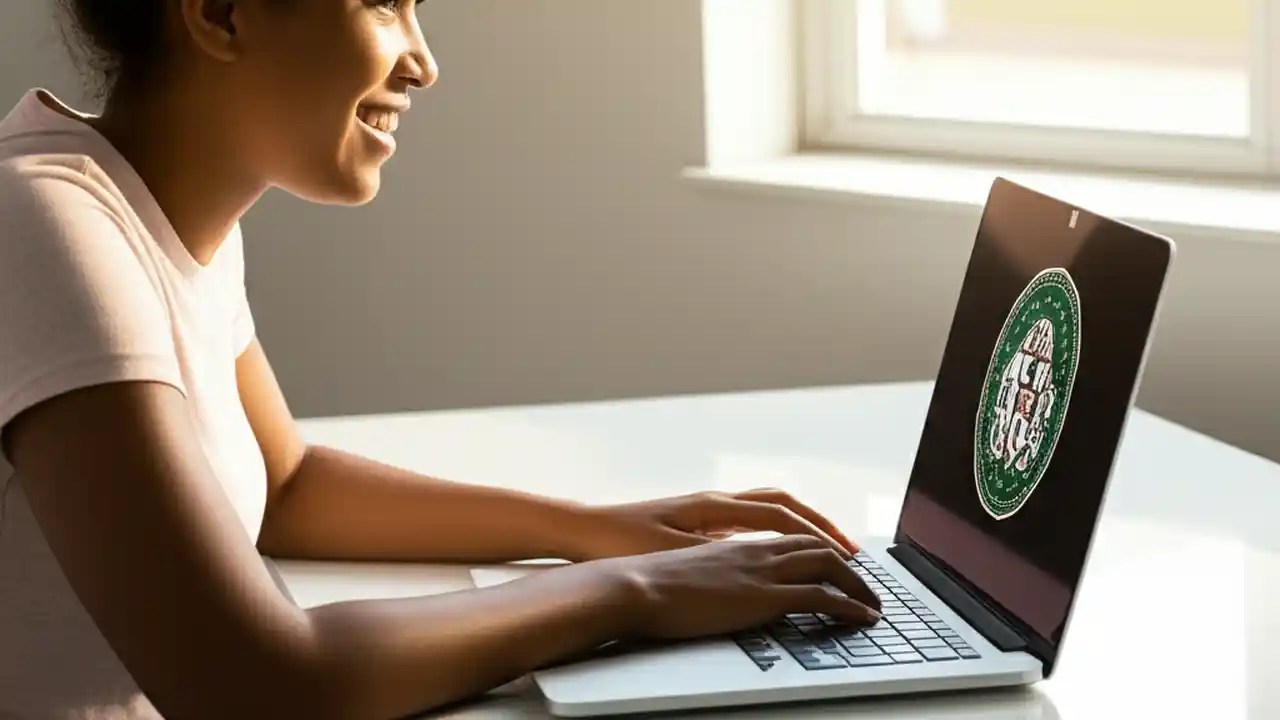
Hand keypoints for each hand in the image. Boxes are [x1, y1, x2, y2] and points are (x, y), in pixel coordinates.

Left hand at [566, 487, 859, 561]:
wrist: (581, 530)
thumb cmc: (620, 541)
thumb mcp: (673, 553)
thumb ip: (719, 554)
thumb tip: (761, 558)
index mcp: (715, 506)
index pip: (782, 516)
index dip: (818, 536)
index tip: (847, 556)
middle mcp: (715, 502)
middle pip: (782, 505)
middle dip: (819, 526)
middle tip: (850, 550)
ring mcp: (705, 510)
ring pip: (766, 512)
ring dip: (798, 527)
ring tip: (824, 549)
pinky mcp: (695, 523)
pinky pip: (748, 524)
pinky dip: (774, 534)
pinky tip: (779, 555)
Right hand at [592, 534, 881, 639]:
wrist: (633, 586)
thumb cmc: (645, 580)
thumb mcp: (680, 564)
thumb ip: (705, 565)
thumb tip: (716, 576)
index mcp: (731, 537)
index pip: (786, 529)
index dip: (814, 539)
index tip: (832, 553)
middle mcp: (753, 546)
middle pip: (813, 541)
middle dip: (844, 556)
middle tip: (863, 576)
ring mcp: (761, 569)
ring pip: (826, 562)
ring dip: (856, 581)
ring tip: (873, 600)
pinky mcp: (764, 595)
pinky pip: (821, 595)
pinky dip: (850, 604)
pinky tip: (864, 616)